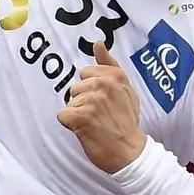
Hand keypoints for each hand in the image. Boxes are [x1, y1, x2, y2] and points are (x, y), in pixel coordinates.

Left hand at [57, 41, 146, 172]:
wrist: (130, 152)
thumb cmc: (126, 121)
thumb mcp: (125, 88)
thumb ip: (109, 64)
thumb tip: (98, 42)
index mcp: (115, 75)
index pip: (85, 74)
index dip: (91, 89)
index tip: (105, 103)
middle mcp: (104, 85)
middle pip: (76, 88)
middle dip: (84, 102)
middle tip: (101, 116)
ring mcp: (92, 101)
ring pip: (70, 102)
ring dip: (78, 114)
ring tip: (95, 124)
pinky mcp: (81, 117)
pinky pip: (63, 115)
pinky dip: (71, 125)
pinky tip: (86, 130)